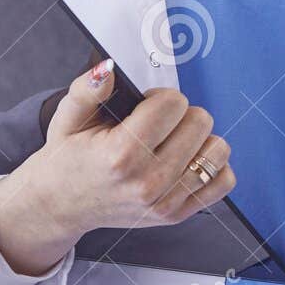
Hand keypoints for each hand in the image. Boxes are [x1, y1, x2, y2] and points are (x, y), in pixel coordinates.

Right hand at [0, 60, 234, 275]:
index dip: (160, 97)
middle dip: (181, 114)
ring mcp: (164, 202)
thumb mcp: (67, 118)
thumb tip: (107, 68)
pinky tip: (187, 160)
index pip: (173, 104)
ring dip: (199, 139)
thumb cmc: (68, 157)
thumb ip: (87, 89)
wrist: (61, 204)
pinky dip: (212, 166)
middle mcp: (147, 182)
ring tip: (173, 142)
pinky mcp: (176, 216)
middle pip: (199, 122)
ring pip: (217, 150)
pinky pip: (222, 182)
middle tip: (157, 124)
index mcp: (120, 154)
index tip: (145, 107)